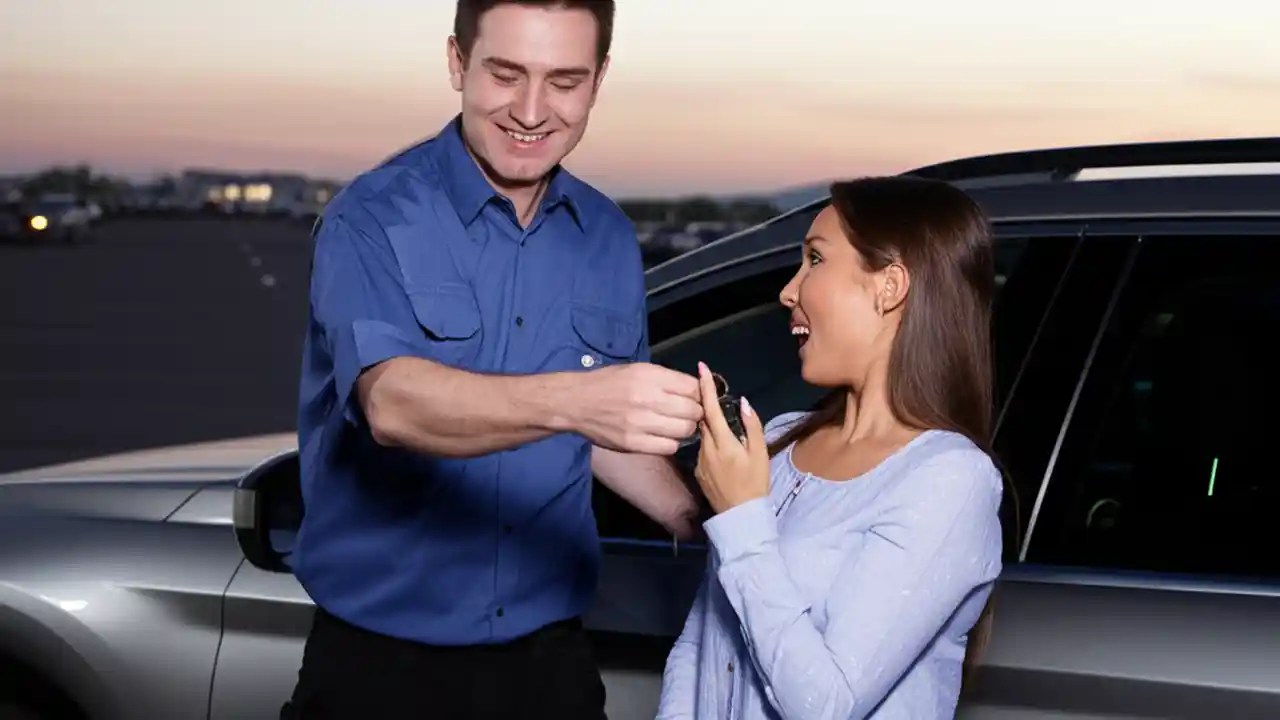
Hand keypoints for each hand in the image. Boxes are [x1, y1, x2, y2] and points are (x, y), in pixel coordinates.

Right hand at [575, 363, 703, 454]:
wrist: (577, 402)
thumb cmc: (609, 383)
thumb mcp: (638, 370)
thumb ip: (667, 379)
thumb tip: (696, 389)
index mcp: (651, 377)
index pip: (693, 388)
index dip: (698, 393)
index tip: (693, 397)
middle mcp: (648, 399)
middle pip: (694, 411)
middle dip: (695, 412)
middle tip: (687, 413)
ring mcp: (641, 424)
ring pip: (685, 431)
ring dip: (685, 428)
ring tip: (675, 425)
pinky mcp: (633, 443)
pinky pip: (669, 447)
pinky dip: (671, 442)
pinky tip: (663, 436)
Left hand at [693, 362, 769, 514]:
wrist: (740, 516)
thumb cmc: (755, 484)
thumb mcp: (760, 454)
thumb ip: (752, 427)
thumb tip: (743, 403)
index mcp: (723, 442)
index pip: (710, 409)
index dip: (705, 387)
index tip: (701, 368)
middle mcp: (706, 449)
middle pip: (703, 420)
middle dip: (708, 407)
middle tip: (716, 398)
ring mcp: (699, 461)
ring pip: (703, 436)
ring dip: (711, 429)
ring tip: (726, 434)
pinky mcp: (697, 471)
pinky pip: (703, 451)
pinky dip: (711, 446)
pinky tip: (723, 456)